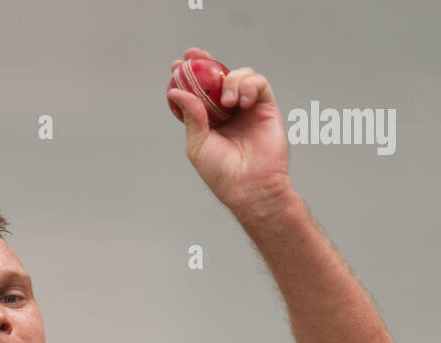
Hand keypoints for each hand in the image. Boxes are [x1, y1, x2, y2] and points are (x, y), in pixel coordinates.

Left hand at [168, 47, 290, 217]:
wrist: (251, 186)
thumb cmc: (222, 173)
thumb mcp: (198, 144)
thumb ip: (191, 116)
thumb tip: (175, 91)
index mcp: (209, 120)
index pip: (198, 92)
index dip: (189, 75)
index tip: (178, 63)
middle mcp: (228, 112)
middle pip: (217, 77)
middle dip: (206, 63)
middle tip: (196, 56)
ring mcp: (247, 108)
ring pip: (239, 75)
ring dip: (231, 81)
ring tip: (227, 102)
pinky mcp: (265, 107)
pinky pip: (258, 83)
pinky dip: (249, 85)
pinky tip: (242, 102)